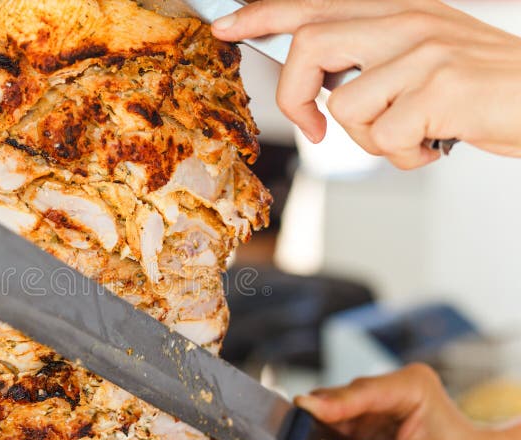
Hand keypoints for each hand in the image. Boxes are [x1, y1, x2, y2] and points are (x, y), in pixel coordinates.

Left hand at [212, 0, 520, 168]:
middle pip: (311, 45)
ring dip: (368, 141)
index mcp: (398, 11)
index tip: (225, 26)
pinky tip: (431, 145)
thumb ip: (370, 60)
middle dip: (296, 97)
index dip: (263, 14)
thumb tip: (318, 88)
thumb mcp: (422, 59)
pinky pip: (383, 137)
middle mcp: (408, 21)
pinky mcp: (439, 89)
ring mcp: (424, 52)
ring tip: (408, 135)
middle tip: (311, 127)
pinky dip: (401, 157)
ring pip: (346, 106)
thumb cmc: (480, 90)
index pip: (315, 4)